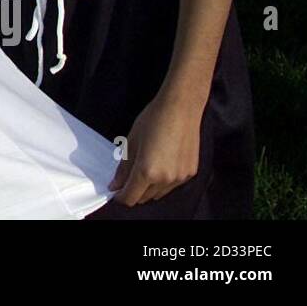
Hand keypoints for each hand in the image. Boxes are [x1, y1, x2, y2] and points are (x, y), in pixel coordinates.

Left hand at [110, 88, 203, 206]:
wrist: (180, 108)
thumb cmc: (152, 120)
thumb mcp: (131, 142)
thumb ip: (123, 168)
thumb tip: (115, 185)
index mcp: (147, 171)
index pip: (130, 197)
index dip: (120, 196)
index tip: (115, 190)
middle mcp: (165, 179)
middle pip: (144, 197)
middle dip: (133, 191)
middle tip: (127, 177)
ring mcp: (180, 178)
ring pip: (159, 193)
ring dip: (148, 188)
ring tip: (144, 168)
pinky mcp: (191, 173)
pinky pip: (172, 185)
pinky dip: (163, 181)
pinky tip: (160, 164)